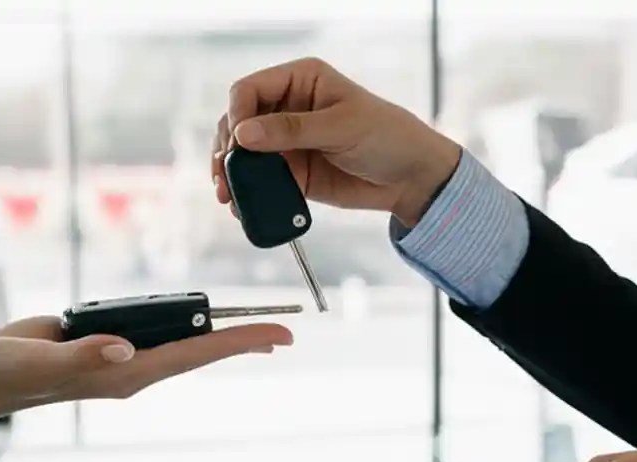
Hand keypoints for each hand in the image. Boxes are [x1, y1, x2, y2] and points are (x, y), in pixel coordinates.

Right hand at [0, 316, 292, 419]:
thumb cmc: (6, 373)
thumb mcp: (41, 361)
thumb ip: (82, 355)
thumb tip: (125, 349)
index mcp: (124, 373)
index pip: (194, 354)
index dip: (238, 342)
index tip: (277, 336)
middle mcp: (130, 368)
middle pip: (198, 350)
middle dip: (241, 339)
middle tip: (283, 332)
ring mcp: (119, 358)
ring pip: (178, 342)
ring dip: (216, 333)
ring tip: (254, 328)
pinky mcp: (103, 343)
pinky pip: (152, 333)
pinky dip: (182, 325)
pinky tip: (196, 322)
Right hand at [213, 57, 462, 225]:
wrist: (410, 178)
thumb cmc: (387, 136)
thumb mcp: (342, 127)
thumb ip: (293, 130)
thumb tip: (245, 133)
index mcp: (300, 80)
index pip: (250, 90)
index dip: (237, 113)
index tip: (238, 142)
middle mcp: (287, 107)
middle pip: (239, 123)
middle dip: (228, 149)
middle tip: (225, 175)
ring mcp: (287, 142)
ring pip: (244, 155)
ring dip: (232, 174)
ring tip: (228, 196)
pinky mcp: (292, 172)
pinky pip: (261, 181)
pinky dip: (250, 193)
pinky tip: (243, 206)